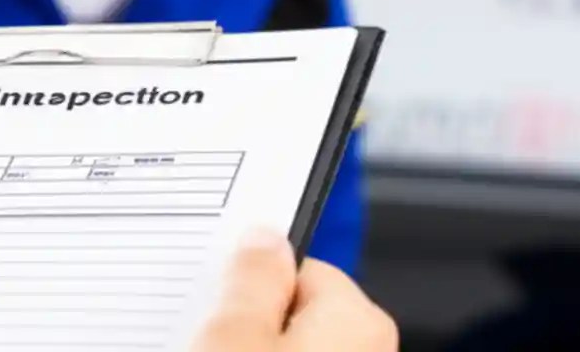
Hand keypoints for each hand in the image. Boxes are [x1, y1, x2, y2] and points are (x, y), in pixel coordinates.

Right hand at [190, 229, 398, 351]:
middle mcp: (372, 349)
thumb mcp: (236, 336)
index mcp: (359, 318)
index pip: (297, 267)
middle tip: (207, 338)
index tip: (215, 296)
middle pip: (296, 313)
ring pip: (293, 346)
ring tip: (207, 350)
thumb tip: (265, 239)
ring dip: (256, 347)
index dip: (248, 282)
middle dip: (254, 322)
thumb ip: (253, 278)